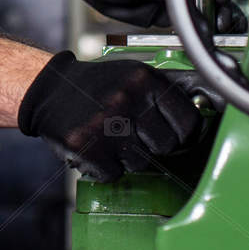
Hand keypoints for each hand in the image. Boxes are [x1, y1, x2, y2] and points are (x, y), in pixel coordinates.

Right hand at [17, 51, 202, 181]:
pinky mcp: (85, 145)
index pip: (187, 121)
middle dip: (153, 145)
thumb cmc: (97, 85)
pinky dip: (106, 167)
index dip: (184, 134)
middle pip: (165, 145)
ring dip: (128, 157)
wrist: (51, 88)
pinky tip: (97, 147)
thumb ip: (162, 96)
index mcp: (143, 79)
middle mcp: (126, 99)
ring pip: (140, 162)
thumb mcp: (133, 76)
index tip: (177, 136)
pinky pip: (113, 173)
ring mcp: (104, 124)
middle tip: (135, 134)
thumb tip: (197, 125)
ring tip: (112, 136)